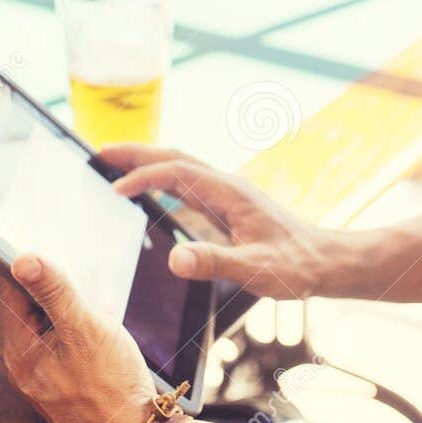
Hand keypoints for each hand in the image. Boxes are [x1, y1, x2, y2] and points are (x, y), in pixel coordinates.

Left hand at [0, 254, 155, 422]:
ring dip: (69, 308)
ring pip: (48, 325)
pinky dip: (77, 329)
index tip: (39, 241)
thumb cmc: (111, 388)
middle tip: (80, 275)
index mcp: (19, 349)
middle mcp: (23, 364)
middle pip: (29, 306)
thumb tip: (23, 259)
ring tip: (95, 307)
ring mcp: (41, 376)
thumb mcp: (84, 328)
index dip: (24, 263)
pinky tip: (101, 331)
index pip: (8, 290)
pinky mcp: (60, 383)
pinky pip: (61, 343)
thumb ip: (53, 291)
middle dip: (54, 286)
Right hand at [100, 145, 333, 299]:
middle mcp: (227, 186)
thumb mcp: (253, 269)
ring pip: (181, 167)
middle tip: (98, 152)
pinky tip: (151, 188)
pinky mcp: (228, 206)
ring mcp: (227, 194)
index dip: (144, 177)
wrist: (323, 261)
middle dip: (137, 153)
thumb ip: (214, 263)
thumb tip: (174, 259)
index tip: (114, 190)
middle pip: (175, 158)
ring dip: (147, 161)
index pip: (178, 174)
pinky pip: (188, 183)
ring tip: (113, 163)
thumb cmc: (293, 267)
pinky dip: (162, 178)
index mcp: (231, 193)